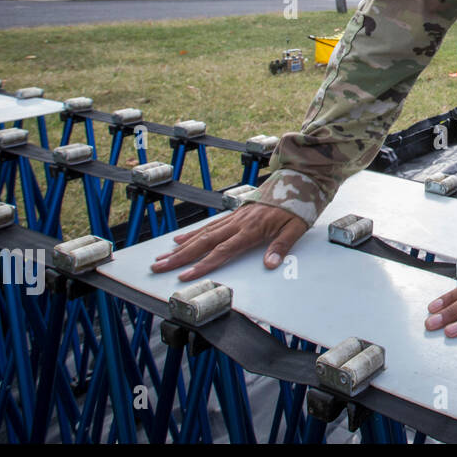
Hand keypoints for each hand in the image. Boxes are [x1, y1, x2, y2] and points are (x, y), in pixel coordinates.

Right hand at [150, 202, 307, 280]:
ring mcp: (234, 217)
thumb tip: (270, 264)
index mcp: (251, 229)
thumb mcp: (296, 228)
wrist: (298, 181)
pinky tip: (180, 240)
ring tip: (162, 257)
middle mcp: (238, 223)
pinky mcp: (235, 213)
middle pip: (204, 242)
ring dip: (182, 247)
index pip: (222, 251)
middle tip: (158, 267)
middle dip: (180, 257)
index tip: (186, 275)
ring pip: (203, 233)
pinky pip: (210, 225)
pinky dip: (194, 233)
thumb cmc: (298, 206)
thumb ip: (281, 246)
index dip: (203, 265)